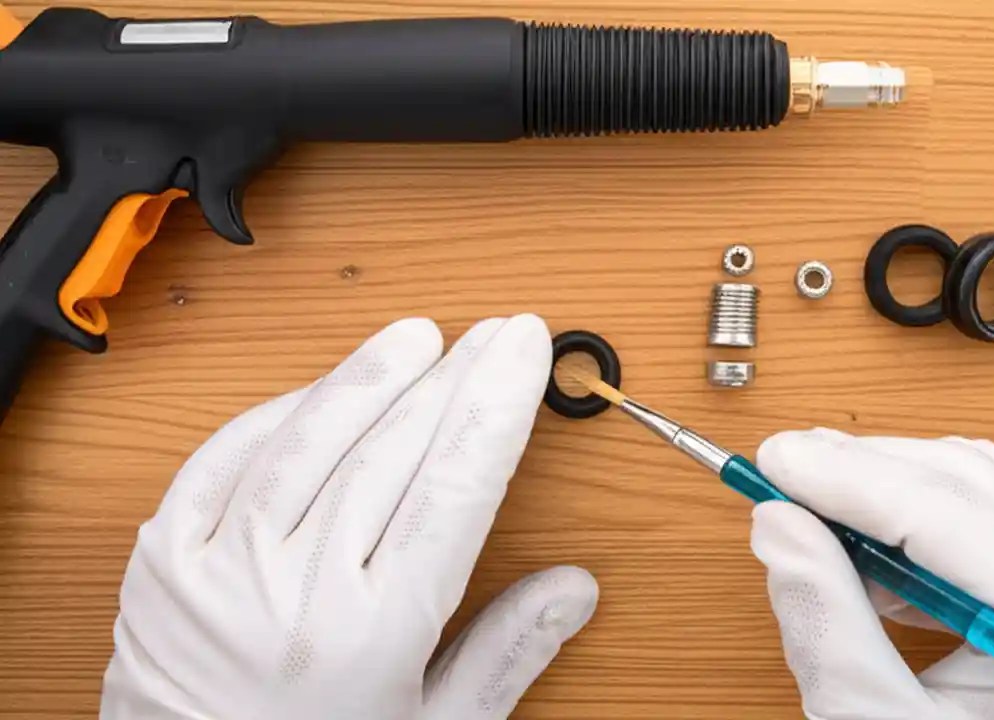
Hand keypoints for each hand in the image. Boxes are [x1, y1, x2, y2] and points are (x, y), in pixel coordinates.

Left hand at [102, 315, 597, 719]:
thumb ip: (504, 654)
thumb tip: (573, 590)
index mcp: (373, 637)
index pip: (456, 489)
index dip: (496, 406)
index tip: (522, 351)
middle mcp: (296, 595)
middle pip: (394, 451)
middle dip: (455, 378)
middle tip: (492, 333)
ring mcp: (221, 571)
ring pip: (310, 441)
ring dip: (369, 377)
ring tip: (416, 336)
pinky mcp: (163, 563)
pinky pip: (220, 460)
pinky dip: (276, 414)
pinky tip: (320, 390)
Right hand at [750, 430, 993, 719]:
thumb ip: (829, 628)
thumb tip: (777, 523)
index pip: (945, 513)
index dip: (849, 478)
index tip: (773, 461)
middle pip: (964, 478)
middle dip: (860, 467)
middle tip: (780, 472)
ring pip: (979, 475)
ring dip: (890, 479)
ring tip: (820, 515)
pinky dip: (926, 505)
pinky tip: (877, 549)